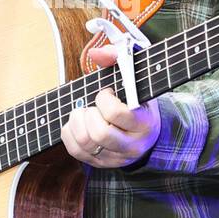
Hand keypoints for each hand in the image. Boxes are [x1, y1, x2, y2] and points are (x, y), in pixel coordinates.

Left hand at [61, 45, 160, 168]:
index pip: (118, 114)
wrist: (148, 132)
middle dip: (88, 114)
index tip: (106, 93)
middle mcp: (133, 145)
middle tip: (92, 106)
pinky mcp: (101, 164)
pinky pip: (76, 151)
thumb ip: (118, 59)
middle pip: (99, 133)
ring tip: (84, 112)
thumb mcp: (136, 78)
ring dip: (77, 122)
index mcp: (145, 123)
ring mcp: (116, 157)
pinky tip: (78, 123)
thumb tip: (95, 54)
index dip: (104, 99)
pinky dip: (69, 133)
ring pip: (85, 143)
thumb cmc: (139, 100)